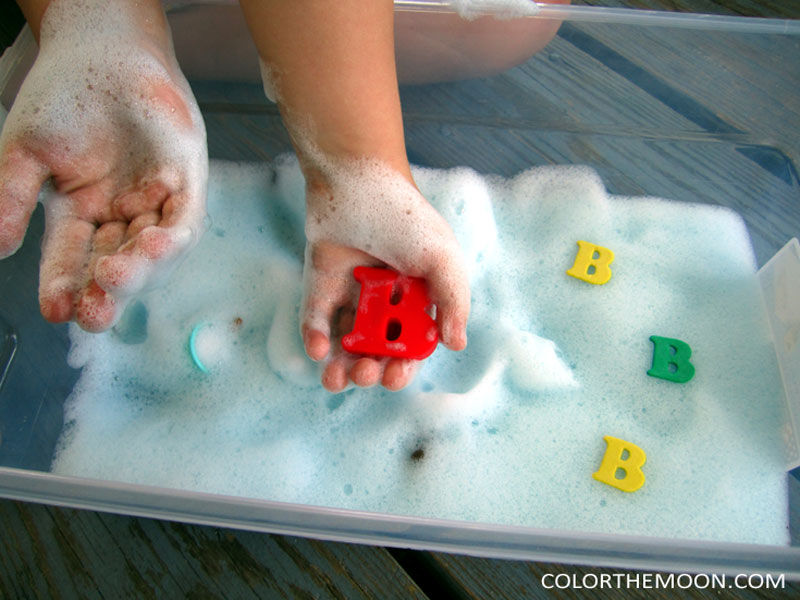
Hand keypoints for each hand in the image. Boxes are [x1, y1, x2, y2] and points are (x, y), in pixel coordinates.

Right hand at [0, 0, 206, 331]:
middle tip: (93, 314)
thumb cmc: (64, 95)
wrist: (104, 50)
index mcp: (79, 213)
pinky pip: (185, 218)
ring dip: (138, 269)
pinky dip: (174, 236)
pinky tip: (156, 245)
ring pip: (152, 249)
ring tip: (115, 278)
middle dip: (105, 291)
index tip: (54, 311)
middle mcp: (120, 215)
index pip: (71, 259)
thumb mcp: (28, 149)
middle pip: (115, 263)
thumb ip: (12, 196)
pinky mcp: (187, 182)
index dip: (63, 285)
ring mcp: (155, 200)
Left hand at [300, 162, 470, 391]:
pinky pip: (316, 321)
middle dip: (372, 370)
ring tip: (336, 378)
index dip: (405, 365)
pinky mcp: (320, 287)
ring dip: (341, 367)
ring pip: (346, 343)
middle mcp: (385, 301)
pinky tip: (318, 349)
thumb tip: (456, 344)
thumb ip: (453, 301)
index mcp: (417, 297)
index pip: (411, 342)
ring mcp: (351, 295)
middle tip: (366, 373)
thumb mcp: (442, 258)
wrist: (354, 181)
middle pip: (378, 349)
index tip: (395, 375)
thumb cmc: (403, 218)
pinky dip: (315, 339)